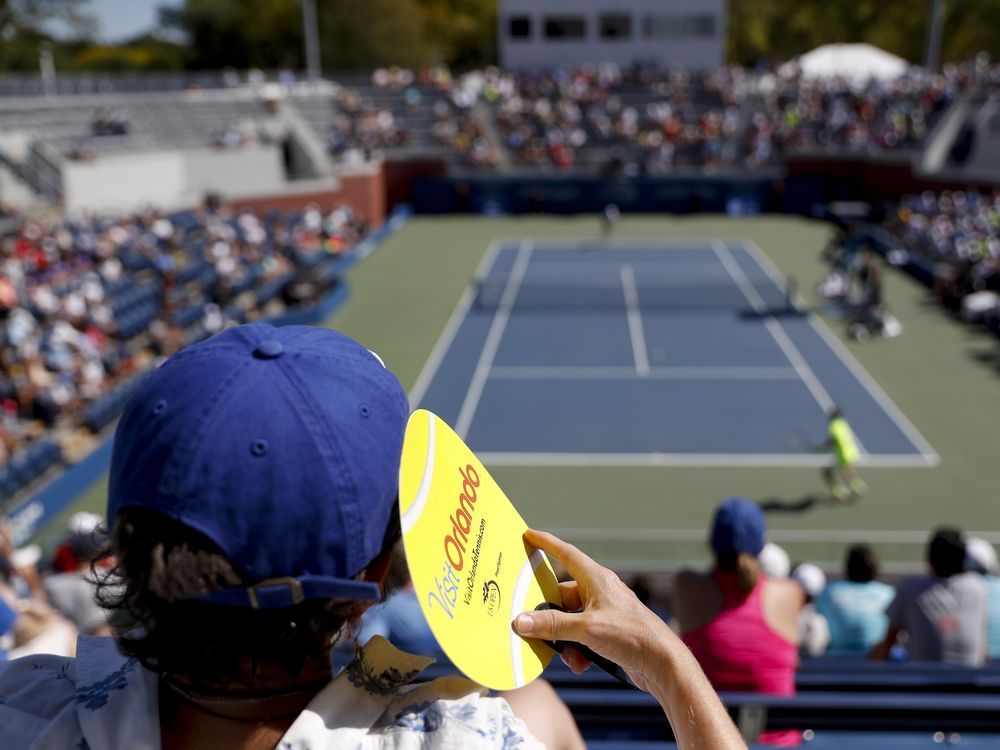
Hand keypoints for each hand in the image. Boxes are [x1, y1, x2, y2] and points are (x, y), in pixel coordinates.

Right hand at [512, 529, 668, 693]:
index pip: (566, 554)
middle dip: (550, 618)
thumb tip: (521, 621)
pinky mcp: (607, 632)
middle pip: (562, 596)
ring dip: (565, 640)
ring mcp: (604, 612)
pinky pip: (581, 636)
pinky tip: (581, 664)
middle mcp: (599, 592)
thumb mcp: (586, 629)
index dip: (546, 543)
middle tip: (536, 630)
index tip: (529, 535)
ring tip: (571, 657)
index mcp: (596, 579)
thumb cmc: (632, 636)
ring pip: (569, 620)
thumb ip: (553, 625)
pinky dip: (577, 650)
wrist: (662, 663)